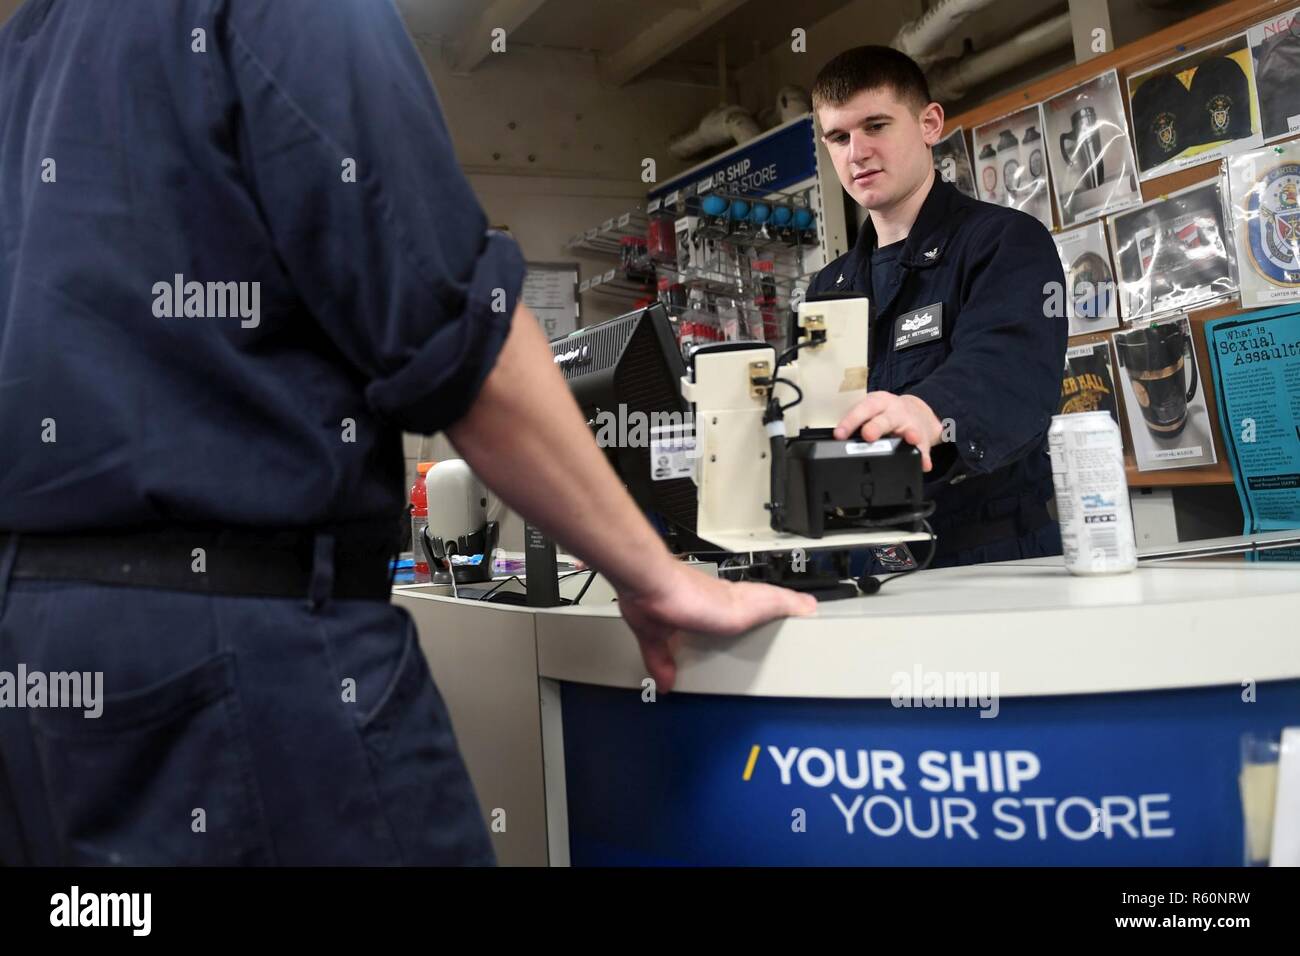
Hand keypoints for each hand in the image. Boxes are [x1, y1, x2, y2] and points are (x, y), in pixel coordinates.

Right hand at [617, 562, 816, 692]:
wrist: (650, 583)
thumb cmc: (648, 596)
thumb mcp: (654, 637)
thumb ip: (661, 660)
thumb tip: (663, 682)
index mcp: (703, 606)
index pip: (735, 607)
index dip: (750, 611)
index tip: (763, 619)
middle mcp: (722, 599)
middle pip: (759, 603)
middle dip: (777, 608)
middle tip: (800, 612)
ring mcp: (734, 602)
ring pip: (770, 602)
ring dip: (789, 607)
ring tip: (808, 611)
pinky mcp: (742, 608)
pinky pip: (776, 604)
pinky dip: (792, 606)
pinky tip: (806, 608)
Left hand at [833, 391, 942, 471]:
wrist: (917, 411)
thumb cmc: (885, 414)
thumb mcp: (870, 410)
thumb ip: (857, 422)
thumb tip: (838, 439)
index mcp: (879, 403)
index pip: (864, 408)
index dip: (851, 421)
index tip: (840, 434)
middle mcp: (895, 412)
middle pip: (886, 419)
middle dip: (876, 427)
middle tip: (867, 435)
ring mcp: (911, 425)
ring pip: (910, 430)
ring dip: (910, 436)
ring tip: (910, 439)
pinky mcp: (923, 438)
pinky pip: (924, 448)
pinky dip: (924, 457)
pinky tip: (924, 464)